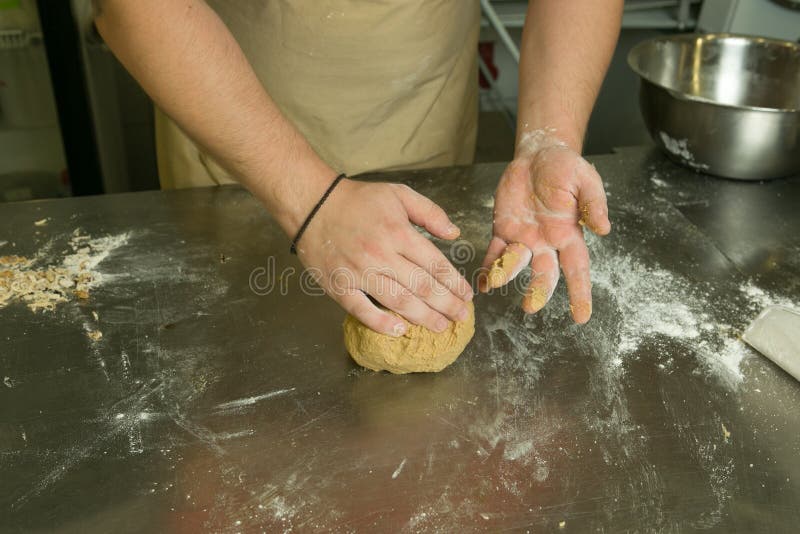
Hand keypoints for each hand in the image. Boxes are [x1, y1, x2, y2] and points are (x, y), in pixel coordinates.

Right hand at [296, 179, 473, 335]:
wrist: (313, 205)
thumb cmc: (358, 200)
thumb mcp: (398, 194)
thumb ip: (429, 212)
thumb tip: (454, 234)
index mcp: (398, 233)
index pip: (435, 264)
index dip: (454, 283)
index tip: (467, 295)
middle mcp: (381, 255)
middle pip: (422, 287)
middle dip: (446, 305)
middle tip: (461, 317)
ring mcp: (359, 273)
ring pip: (398, 302)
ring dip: (423, 317)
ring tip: (441, 326)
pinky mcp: (339, 286)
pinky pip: (363, 311)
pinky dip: (382, 323)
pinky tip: (400, 331)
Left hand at [479, 130, 610, 322]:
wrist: (539, 155)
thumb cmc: (566, 168)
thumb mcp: (586, 180)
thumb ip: (593, 204)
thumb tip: (604, 229)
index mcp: (569, 235)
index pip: (577, 269)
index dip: (580, 292)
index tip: (582, 317)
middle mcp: (547, 243)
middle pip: (544, 273)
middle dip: (538, 290)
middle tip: (530, 306)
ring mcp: (523, 238)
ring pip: (515, 263)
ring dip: (506, 274)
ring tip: (496, 282)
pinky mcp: (503, 229)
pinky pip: (494, 252)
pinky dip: (488, 266)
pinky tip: (483, 281)